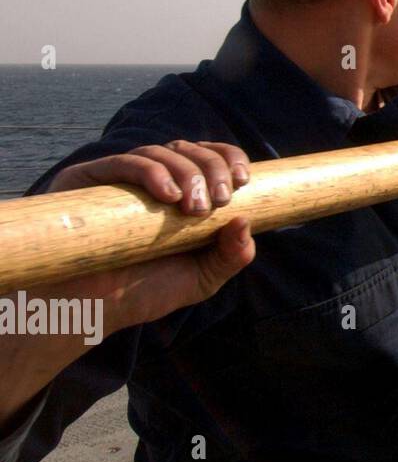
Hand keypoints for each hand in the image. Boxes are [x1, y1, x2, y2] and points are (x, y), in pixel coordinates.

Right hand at [45, 141, 256, 331]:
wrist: (91, 311)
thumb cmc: (145, 291)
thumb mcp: (202, 278)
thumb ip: (231, 255)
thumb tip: (245, 221)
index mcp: (181, 192)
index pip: (209, 155)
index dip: (228, 158)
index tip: (242, 180)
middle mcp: (151, 179)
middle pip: (188, 150)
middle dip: (211, 169)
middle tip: (219, 200)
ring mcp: (119, 178)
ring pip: (159, 152)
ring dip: (186, 172)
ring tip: (194, 207)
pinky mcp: (87, 181)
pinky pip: (122, 163)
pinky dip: (151, 172)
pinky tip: (167, 195)